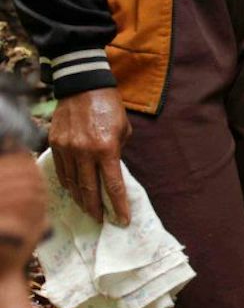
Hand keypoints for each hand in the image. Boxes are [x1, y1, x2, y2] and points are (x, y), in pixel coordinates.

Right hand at [48, 89, 130, 225]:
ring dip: (80, 199)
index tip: (123, 219)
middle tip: (100, 220)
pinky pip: (61, 170)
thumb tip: (112, 171)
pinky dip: (68, 183)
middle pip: (89, 189)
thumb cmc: (110, 107)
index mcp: (107, 148)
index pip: (113, 184)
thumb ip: (118, 152)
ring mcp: (67, 148)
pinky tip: (73, 190)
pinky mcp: (55, 144)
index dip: (118, 205)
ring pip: (72, 183)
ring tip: (87, 209)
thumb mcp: (123, 129)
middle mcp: (85, 151)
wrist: (84, 86)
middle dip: (96, 208)